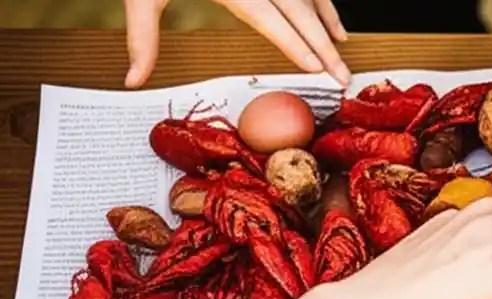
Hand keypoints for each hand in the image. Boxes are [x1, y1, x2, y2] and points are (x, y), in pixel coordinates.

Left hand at [124, 0, 350, 87]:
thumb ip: (143, 35)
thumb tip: (133, 80)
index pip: (268, 17)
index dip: (294, 43)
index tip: (314, 66)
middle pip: (299, 7)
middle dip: (323, 43)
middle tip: (342, 74)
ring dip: (327, 19)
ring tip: (341, 46)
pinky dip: (321, 1)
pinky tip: (329, 18)